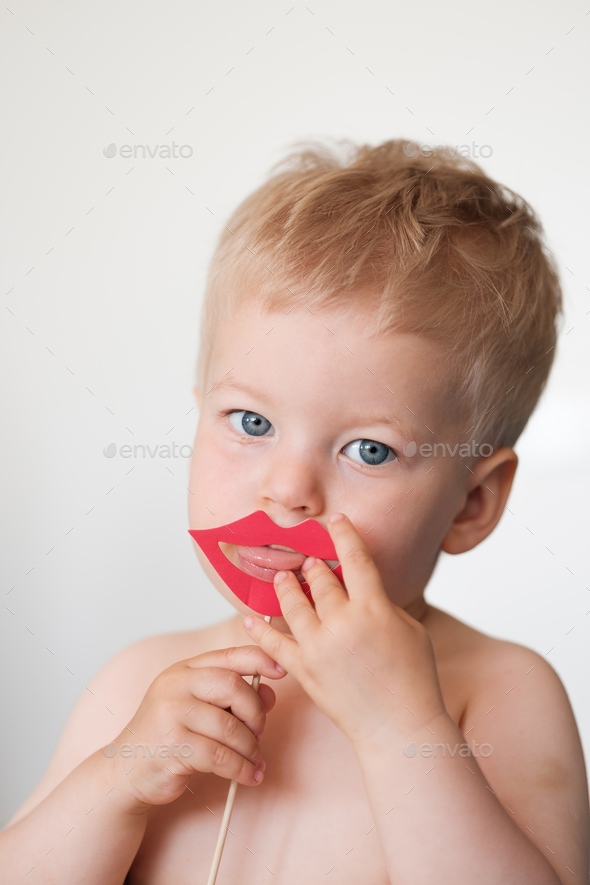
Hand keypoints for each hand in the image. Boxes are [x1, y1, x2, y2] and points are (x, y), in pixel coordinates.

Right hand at [109, 647, 285, 811]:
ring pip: (229, 726)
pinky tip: (249, 775)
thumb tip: (271, 691)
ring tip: (255, 760)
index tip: (281, 671)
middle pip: (233, 687)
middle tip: (259, 732)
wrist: (125, 770)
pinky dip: (241, 768)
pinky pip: (220, 756)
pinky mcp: (172, 746)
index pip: (229, 656)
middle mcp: (176, 684)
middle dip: (255, 712)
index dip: (259, 659)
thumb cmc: (168, 735)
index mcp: (184, 669)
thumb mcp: (198, 707)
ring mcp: (171, 713)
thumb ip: (232, 696)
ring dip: (250, 747)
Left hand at [244, 513, 445, 749]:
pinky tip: (250, 617)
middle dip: (312, 564)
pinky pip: (274, 643)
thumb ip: (381, 604)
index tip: (335, 520)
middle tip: (306, 559)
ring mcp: (320, 646)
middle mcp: (343, 622)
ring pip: (292, 604)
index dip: (344, 534)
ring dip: (286, 586)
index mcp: (374, 608)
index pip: (355, 558)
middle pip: (319, 579)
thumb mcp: (409, 629)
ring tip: (282, 577)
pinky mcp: (304, 670)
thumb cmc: (415, 678)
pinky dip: (259, 629)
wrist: (399, 727)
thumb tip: (357, 588)